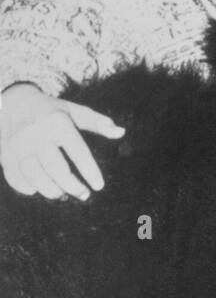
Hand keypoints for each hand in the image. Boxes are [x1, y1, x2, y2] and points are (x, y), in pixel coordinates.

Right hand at [0, 84, 124, 199]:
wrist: (13, 103)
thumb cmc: (52, 111)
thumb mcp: (75, 111)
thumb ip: (99, 123)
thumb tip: (121, 132)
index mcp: (57, 123)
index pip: (77, 150)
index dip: (90, 170)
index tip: (99, 186)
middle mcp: (37, 135)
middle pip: (55, 167)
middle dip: (72, 185)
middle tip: (84, 195)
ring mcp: (18, 146)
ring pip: (34, 176)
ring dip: (51, 190)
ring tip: (64, 194)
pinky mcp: (5, 155)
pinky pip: (15, 178)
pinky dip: (28, 188)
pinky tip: (40, 190)